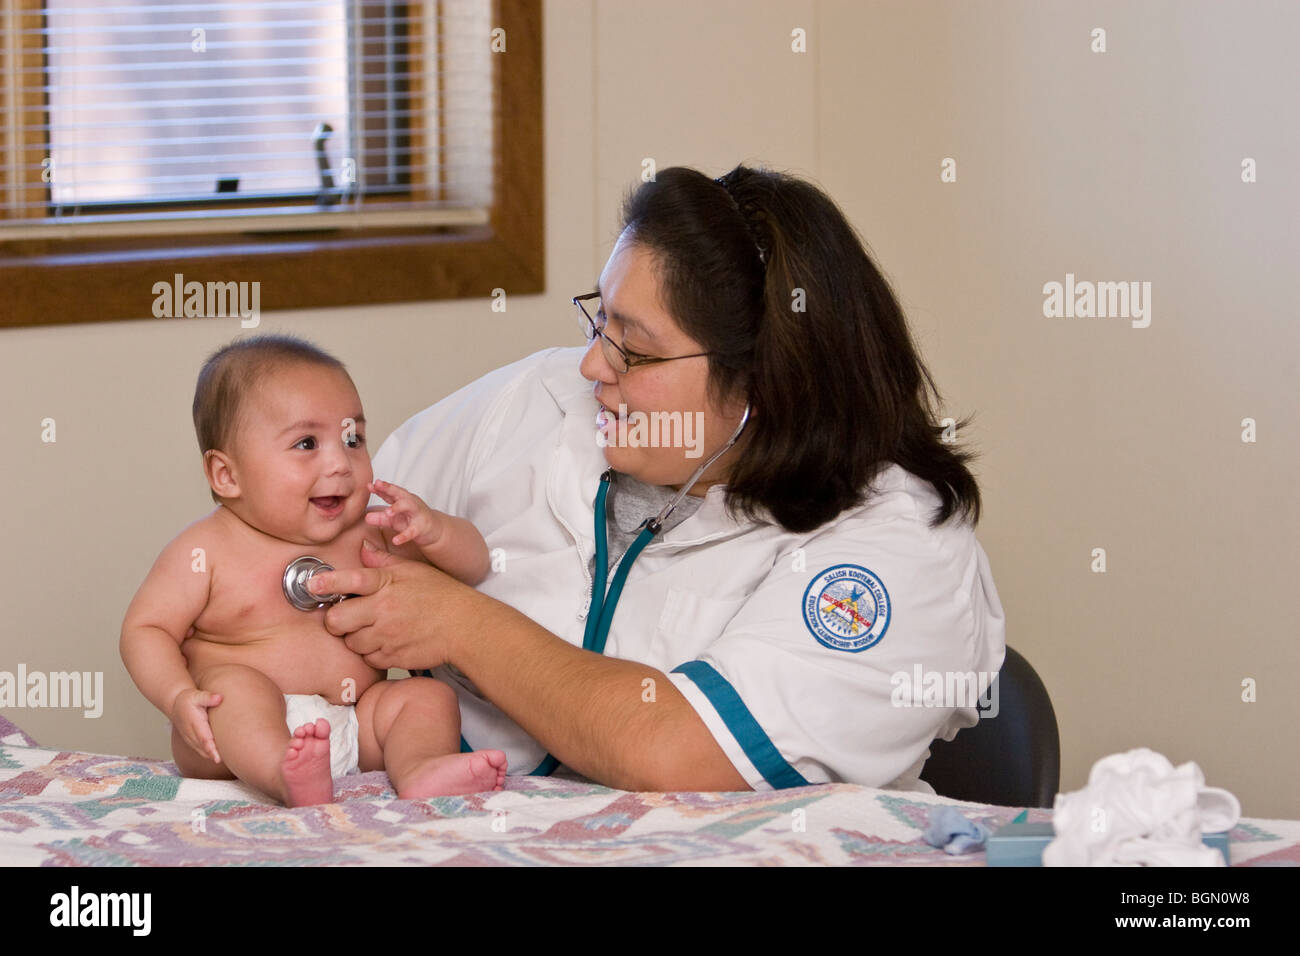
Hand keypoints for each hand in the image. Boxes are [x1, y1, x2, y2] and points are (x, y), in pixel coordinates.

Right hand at [170, 688, 222, 763]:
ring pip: (202, 752)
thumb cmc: (188, 700)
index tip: (218, 757)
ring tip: (229, 761)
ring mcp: (191, 739)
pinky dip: (210, 755)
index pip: (203, 738)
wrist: (176, 705)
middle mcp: (192, 734)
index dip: (210, 748)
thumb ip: (207, 697)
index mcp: (194, 723)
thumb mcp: (196, 695)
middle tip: (227, 762)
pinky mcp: (193, 742)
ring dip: (213, 757)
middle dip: (214, 756)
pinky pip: (202, 751)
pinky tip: (222, 757)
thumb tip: (219, 698)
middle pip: (204, 748)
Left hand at [309, 541, 472, 670]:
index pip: (350, 581)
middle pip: (337, 621)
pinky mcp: (393, 657)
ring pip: (350, 643)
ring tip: (371, 629)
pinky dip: (371, 653)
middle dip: (337, 620)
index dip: (326, 583)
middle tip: (346, 617)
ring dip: (355, 638)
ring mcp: (387, 636)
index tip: (313, 585)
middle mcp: (383, 610)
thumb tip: (363, 548)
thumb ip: (383, 561)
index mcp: (387, 584)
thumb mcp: (412, 570)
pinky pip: (368, 659)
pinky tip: (384, 642)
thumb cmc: (440, 594)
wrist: (464, 626)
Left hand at [365, 479, 446, 549]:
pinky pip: (412, 531)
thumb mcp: (394, 520)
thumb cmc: (412, 521)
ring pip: (408, 506)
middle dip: (389, 488)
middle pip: (399, 493)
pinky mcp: (421, 527)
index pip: (390, 491)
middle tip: (377, 485)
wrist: (434, 530)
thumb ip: (380, 517)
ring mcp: (417, 514)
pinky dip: (404, 536)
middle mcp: (410, 503)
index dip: (380, 488)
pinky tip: (395, 540)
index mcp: (403, 499)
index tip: (369, 485)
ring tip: (387, 512)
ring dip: (398, 507)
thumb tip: (366, 517)